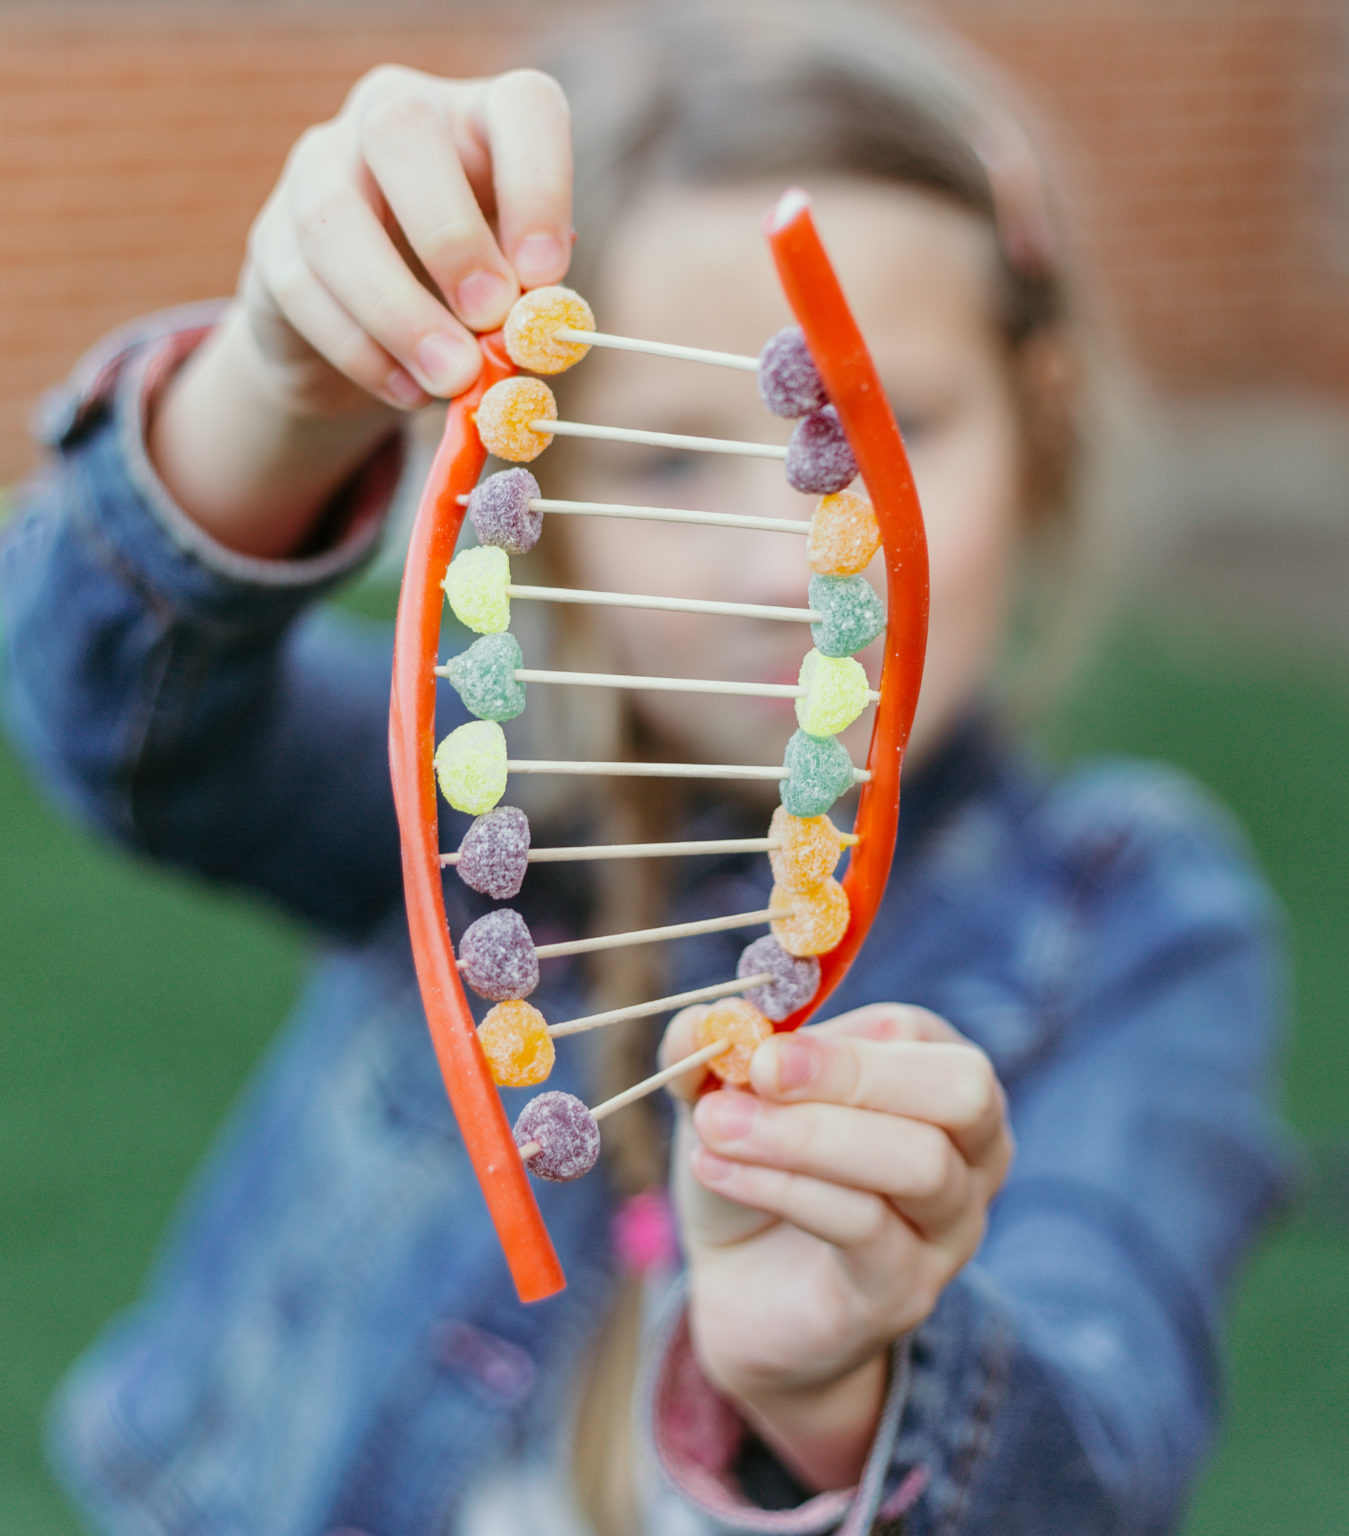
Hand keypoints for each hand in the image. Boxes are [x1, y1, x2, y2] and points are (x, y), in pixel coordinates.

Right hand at [149, 65, 572, 555]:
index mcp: (480, 120)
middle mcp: (393, 116)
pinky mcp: (270, 238)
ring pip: (334, 216)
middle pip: (402, 130)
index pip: (521, 107)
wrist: (367, 341)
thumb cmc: (465, 302)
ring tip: (450, 377)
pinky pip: (301, 287)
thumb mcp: (512, 296)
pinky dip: (360, 351)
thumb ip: (525, 307)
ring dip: (399, 309)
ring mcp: (320, 167)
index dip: (540, 187)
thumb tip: (533, 335)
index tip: (547, 275)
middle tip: (490, 317)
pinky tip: (407, 390)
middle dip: (450, 233)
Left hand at [659, 1003, 1013, 1489]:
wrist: (742, 1287)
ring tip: (716, 1125)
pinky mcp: (908, 1288)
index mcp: (933, 1071)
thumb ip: (710, 1050)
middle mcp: (971, 1145)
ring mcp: (952, 1224)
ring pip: (919, 1163)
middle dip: (853, 1073)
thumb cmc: (755, 1165)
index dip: (836, 1033)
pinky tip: (716, 1170)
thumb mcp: (723, 1093)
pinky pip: (866, 1228)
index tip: (757, 1042)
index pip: (915, 1033)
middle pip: (959, 1091)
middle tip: (759, 1070)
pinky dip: (784, 1189)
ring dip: (806, 1136)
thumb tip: (699, 1020)